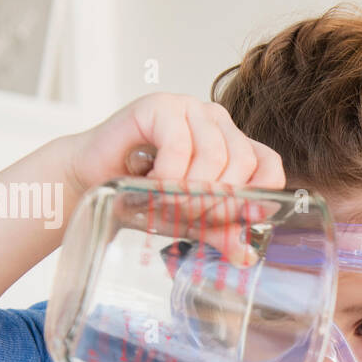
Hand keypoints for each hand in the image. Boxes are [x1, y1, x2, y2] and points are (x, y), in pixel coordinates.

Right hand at [62, 92, 286, 262]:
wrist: (91, 181)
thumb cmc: (144, 197)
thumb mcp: (191, 220)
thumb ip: (221, 232)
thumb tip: (247, 256)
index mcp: (233, 144)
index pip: (270, 165)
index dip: (261, 194)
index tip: (242, 219)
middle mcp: (217, 121)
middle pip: (243, 163)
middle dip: (216, 200)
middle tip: (186, 213)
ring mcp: (190, 108)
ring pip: (214, 155)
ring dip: (189, 190)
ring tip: (165, 200)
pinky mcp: (161, 105)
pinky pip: (179, 145)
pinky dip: (166, 174)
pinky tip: (150, 182)